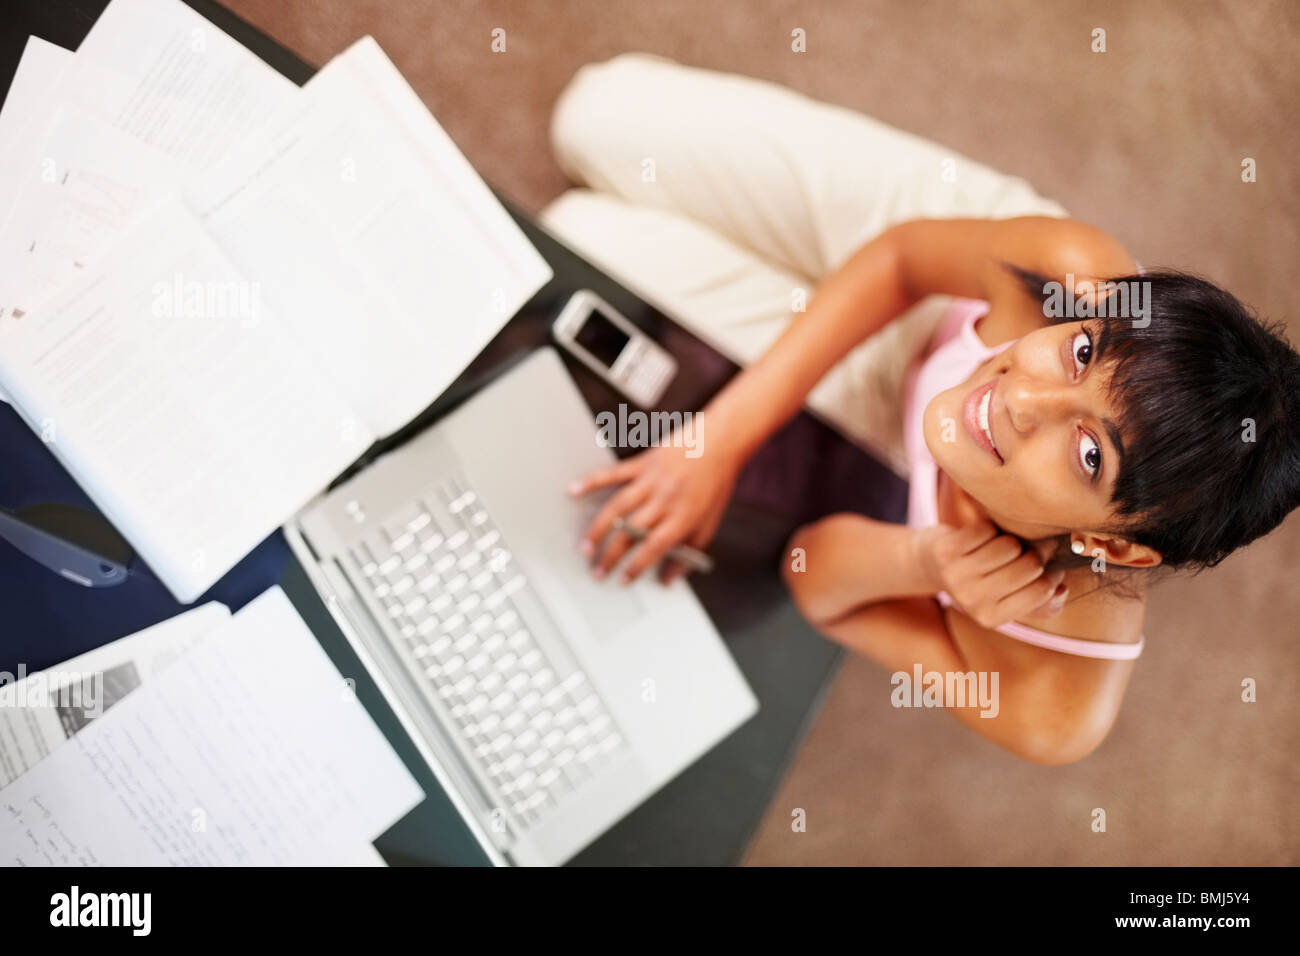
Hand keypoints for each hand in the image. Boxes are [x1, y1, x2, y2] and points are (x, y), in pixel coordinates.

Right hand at [568, 436, 739, 584]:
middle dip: (611, 555)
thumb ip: (689, 554)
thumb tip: (668, 580)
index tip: (622, 580)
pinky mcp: (642, 464)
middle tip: (597, 571)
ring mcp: (651, 480)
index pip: (653, 547)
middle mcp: (664, 499)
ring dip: (598, 529)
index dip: (635, 566)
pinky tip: (574, 490)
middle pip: (630, 532)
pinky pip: (613, 474)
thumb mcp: (709, 524)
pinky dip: (591, 482)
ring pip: (617, 508)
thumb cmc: (714, 485)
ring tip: (586, 548)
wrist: (719, 443)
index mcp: (682, 517)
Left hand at [914, 520, 1066, 629]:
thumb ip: (1042, 602)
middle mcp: (972, 602)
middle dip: (1031, 554)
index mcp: (992, 618)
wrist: (930, 563)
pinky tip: (978, 538)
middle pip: (1030, 566)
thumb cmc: (980, 580)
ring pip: (1010, 546)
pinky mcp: (946, 552)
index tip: (1046, 566)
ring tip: (997, 548)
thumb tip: (1061, 592)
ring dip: (1009, 540)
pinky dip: (988, 528)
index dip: (1052, 573)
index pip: (1043, 591)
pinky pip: (987, 530)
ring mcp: (957, 577)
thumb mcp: (1009, 599)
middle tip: (1019, 554)